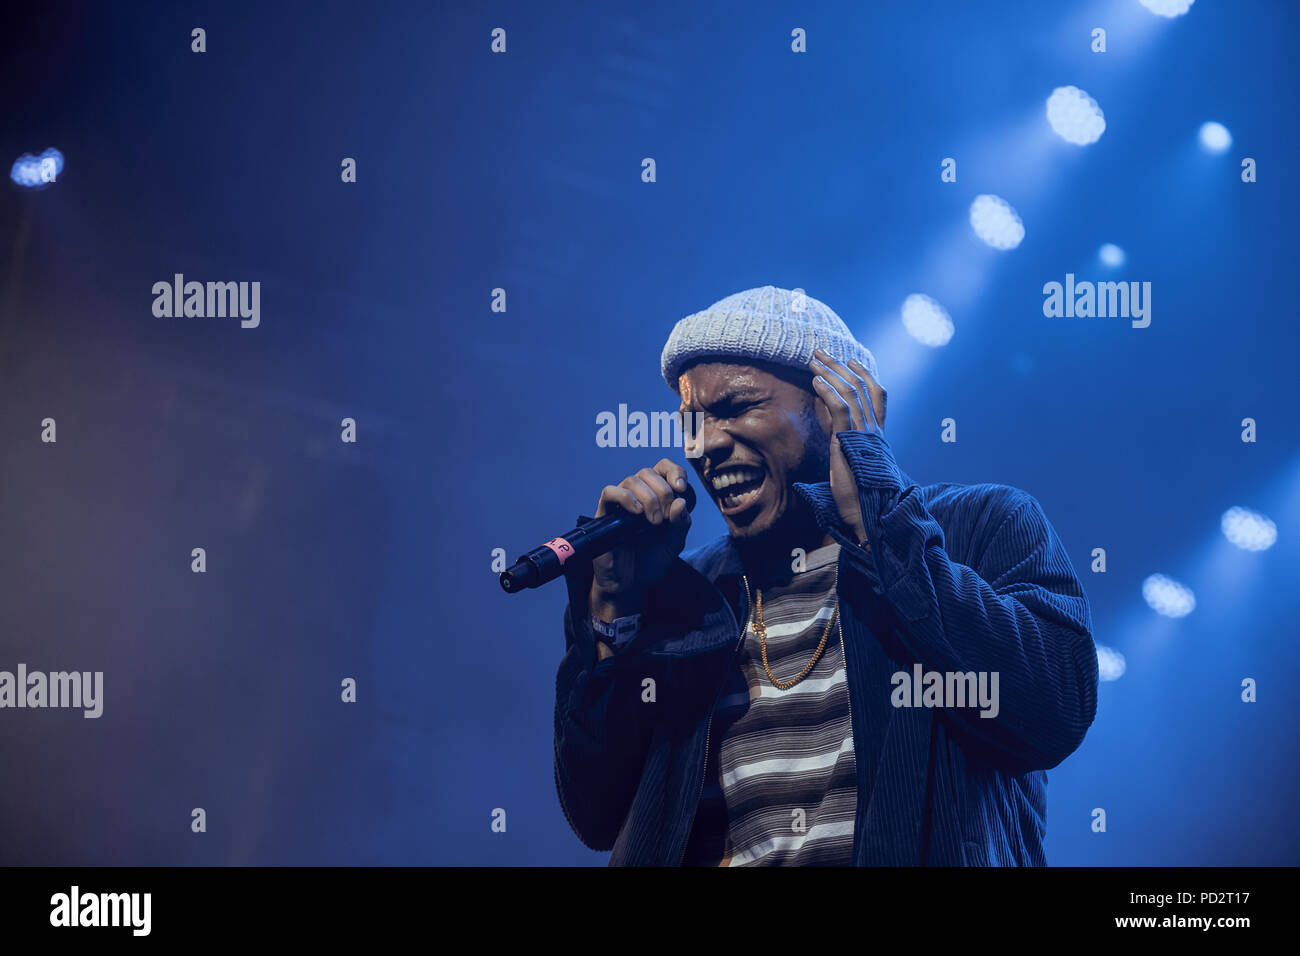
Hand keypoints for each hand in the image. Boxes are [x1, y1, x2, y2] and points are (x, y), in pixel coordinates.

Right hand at [588, 458, 691, 622]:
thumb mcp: (674, 543)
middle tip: (666, 517)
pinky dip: (625, 497)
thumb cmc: (650, 561)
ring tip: (654, 522)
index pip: (662, 468)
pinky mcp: (604, 515)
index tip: (681, 487)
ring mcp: (620, 504)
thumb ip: (681, 523)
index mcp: (656, 497)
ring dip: (648, 497)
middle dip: (663, 491)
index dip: (673, 471)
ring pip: (631, 480)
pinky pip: (609, 492)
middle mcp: (637, 496)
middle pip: (647, 472)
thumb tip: (681, 501)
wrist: (630, 584)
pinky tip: (637, 513)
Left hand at [808, 348, 885, 543]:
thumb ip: (849, 448)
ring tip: (813, 360)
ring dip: (830, 373)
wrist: (867, 516)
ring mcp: (863, 435)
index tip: (851, 360)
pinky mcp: (850, 442)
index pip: (877, 396)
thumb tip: (837, 438)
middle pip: (861, 387)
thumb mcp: (854, 466)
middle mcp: (873, 430)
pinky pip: (840, 410)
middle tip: (821, 351)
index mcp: (877, 435)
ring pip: (850, 393)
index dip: (865, 375)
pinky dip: (828, 392)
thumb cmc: (859, 497)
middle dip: (839, 366)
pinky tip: (815, 381)